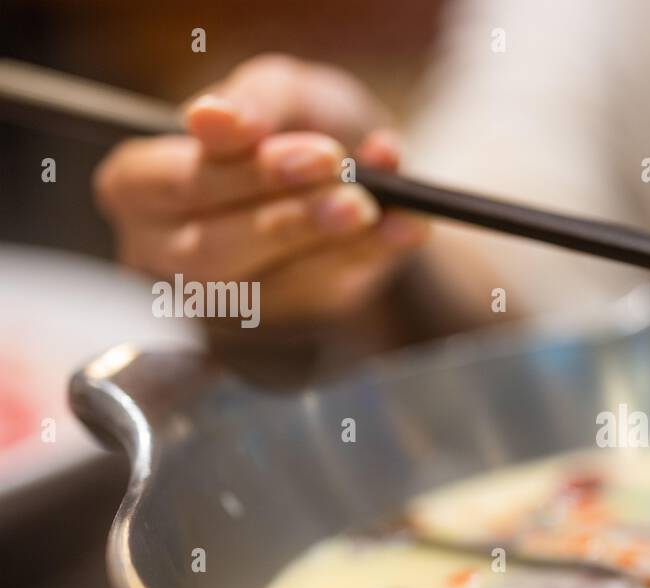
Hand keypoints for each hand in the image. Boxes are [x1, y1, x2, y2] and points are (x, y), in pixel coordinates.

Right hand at [94, 54, 428, 324]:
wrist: (363, 180)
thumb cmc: (299, 128)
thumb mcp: (280, 92)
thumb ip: (252, 101)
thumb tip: (215, 118)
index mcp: (139, 187)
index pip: (162, 185)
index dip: (226, 168)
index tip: (285, 143)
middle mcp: (165, 255)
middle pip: (210, 249)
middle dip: (280, 212)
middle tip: (339, 175)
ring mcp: (223, 302)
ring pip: (267, 289)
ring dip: (323, 244)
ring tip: (368, 206)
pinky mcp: (284, 327)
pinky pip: (322, 303)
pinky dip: (368, 260)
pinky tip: (403, 229)